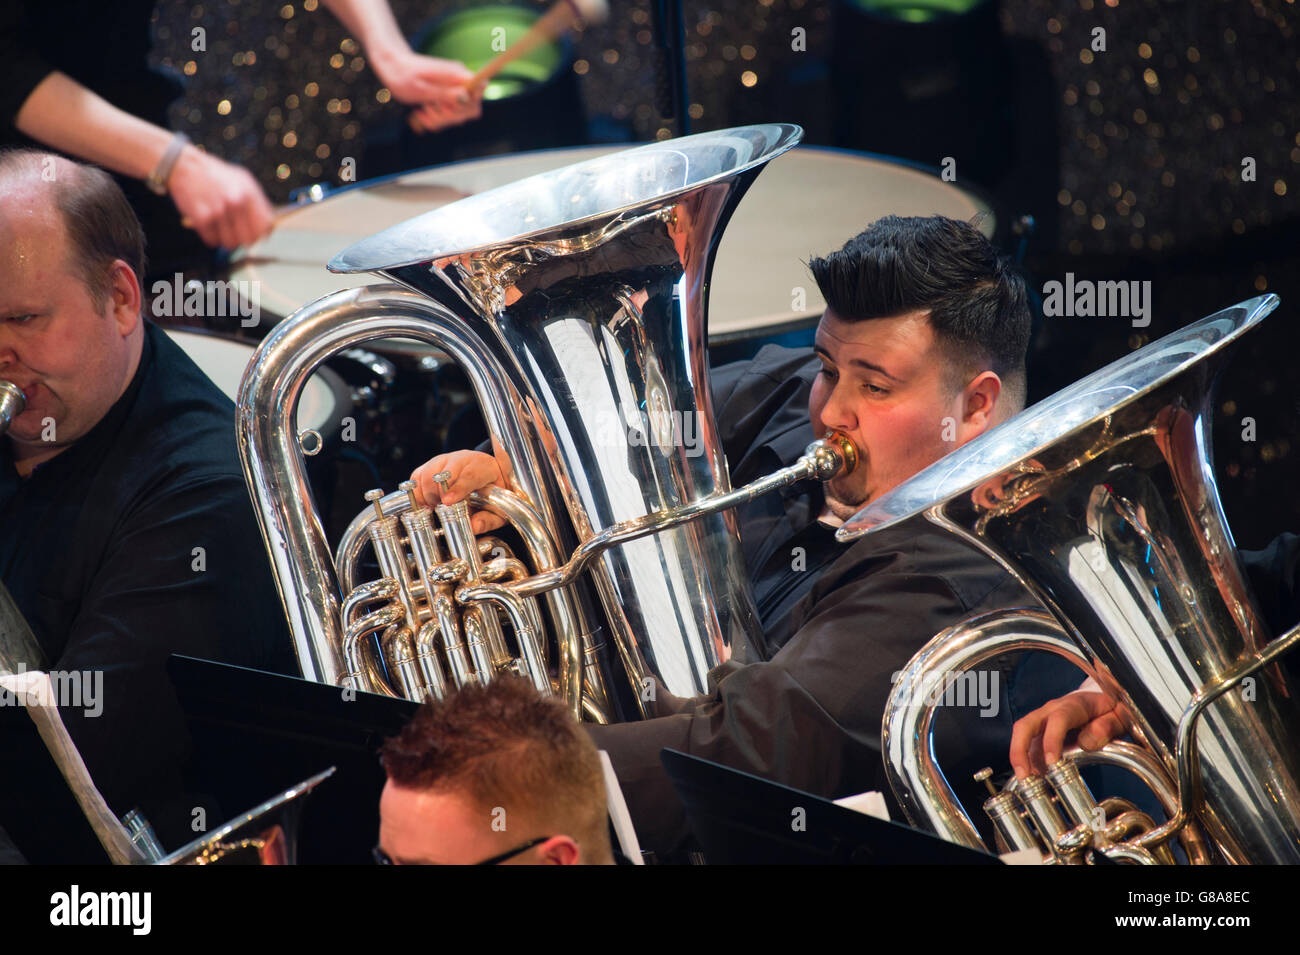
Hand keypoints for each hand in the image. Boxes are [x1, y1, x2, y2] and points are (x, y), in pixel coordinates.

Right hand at [167, 146, 274, 248]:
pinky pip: (212, 241)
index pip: (264, 227)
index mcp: (249, 193)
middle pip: (249, 240)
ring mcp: (219, 210)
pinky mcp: (202, 217)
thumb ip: (256, 203)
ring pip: (231, 244)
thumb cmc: (216, 175)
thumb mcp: (243, 180)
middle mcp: (236, 202)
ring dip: (226, 240)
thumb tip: (268, 228)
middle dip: (243, 240)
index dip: (260, 235)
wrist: (185, 166)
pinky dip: (211, 237)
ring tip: (221, 228)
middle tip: (236, 235)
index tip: (255, 236)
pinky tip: (208, 225)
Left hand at [374, 49, 483, 132]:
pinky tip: (421, 113)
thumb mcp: (421, 88)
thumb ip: (446, 93)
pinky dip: (435, 120)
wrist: (390, 66)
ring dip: (440, 120)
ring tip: (423, 110)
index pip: (480, 88)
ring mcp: (452, 90)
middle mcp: (458, 81)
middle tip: (430, 108)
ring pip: (459, 116)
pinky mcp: (445, 98)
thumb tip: (467, 97)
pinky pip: (448, 117)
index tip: (450, 105)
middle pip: (471, 109)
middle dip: (451, 116)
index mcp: (455, 74)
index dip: (471, 102)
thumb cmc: (402, 74)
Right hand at [411, 450, 505, 533]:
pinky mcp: (430, 465)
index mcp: (483, 468)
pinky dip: (417, 492)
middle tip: (442, 510)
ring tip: (435, 506)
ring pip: (427, 474)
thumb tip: (474, 527)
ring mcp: (445, 460)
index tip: (448, 501)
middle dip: (438, 495)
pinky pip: (417, 477)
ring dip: (427, 494)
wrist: (490, 475)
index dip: (457, 489)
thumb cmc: (493, 492)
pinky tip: (426, 502)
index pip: (469, 475)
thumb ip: (488, 519)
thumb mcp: (497, 509)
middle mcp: (462, 459)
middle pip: (443, 474)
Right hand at [1008, 690, 1127, 778]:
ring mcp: (1044, 720)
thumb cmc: (1110, 710)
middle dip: (1019, 750)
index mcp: (1074, 705)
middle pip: (1026, 724)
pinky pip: (1028, 745)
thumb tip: (1086, 741)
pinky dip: (1027, 761)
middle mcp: (1053, 710)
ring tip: (1027, 781)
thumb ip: (1107, 726)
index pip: (1058, 719)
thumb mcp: (1118, 716)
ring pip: (1023, 735)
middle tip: (1023, 774)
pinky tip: (1035, 776)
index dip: (1051, 740)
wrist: (1104, 702)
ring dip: (1020, 758)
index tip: (1052, 762)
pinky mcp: (1042, 732)